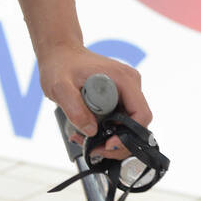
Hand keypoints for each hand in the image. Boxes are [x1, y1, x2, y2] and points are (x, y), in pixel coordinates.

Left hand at [38, 44, 151, 162]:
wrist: (59, 53)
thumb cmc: (60, 64)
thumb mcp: (59, 87)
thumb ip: (74, 108)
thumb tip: (91, 131)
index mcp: (123, 78)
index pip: (141, 115)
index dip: (128, 134)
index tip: (107, 142)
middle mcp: (130, 84)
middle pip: (137, 125)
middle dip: (116, 142)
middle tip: (92, 147)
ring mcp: (126, 91)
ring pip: (128, 126)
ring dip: (109, 139)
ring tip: (84, 138)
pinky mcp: (119, 97)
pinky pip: (119, 121)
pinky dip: (107, 131)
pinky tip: (87, 131)